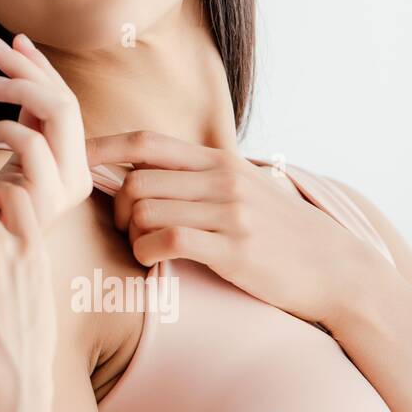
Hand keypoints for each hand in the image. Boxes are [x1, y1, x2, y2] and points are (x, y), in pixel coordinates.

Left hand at [0, 34, 91, 225]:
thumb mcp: (11, 143)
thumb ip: (21, 103)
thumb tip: (16, 44)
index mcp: (73, 161)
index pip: (67, 100)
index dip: (41, 66)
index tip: (14, 40)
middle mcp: (77, 175)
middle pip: (66, 102)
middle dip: (29, 68)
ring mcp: (66, 189)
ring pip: (61, 114)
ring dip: (22, 87)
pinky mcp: (46, 200)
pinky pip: (36, 144)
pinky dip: (9, 125)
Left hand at [87, 129, 375, 328]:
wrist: (339, 269)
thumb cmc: (281, 233)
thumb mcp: (243, 190)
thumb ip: (198, 177)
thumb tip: (144, 170)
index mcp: (218, 161)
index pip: (145, 142)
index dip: (102, 147)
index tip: (72, 158)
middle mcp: (221, 179)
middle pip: (135, 181)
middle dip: (114, 207)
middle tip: (122, 228)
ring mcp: (229, 212)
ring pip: (144, 210)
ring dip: (129, 234)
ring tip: (141, 248)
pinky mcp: (235, 248)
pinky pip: (167, 240)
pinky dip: (146, 251)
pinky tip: (153, 260)